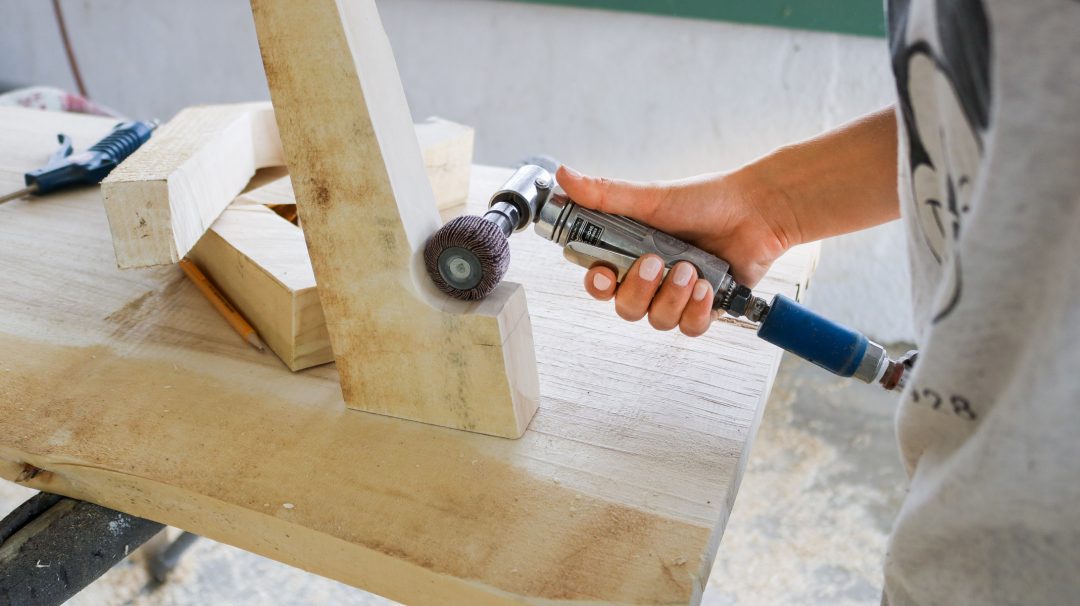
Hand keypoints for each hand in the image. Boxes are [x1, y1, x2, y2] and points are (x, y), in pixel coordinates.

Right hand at [556, 165, 796, 335]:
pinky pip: (689, 327)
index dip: (596, 284)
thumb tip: (563, 175)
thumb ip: (605, 195)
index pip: (599, 282)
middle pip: (625, 307)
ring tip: (691, 269)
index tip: (602, 274)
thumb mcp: (650, 197)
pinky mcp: (704, 308)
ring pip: (657, 320)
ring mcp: (676, 295)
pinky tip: (706, 288)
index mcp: (630, 253)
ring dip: (672, 297)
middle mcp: (650, 279)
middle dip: (640, 289)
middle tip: (657, 262)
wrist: (755, 210)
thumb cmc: (705, 200)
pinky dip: (696, 310)